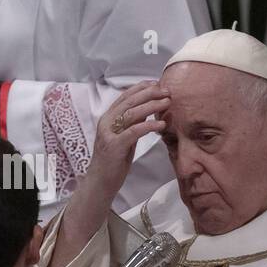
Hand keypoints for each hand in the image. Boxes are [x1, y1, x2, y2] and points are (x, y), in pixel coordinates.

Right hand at [86, 80, 170, 194]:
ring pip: (131, 113)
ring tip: (167, 103)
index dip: (141, 87)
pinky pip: (133, 131)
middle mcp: (106, 123)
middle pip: (129, 101)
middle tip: (167, 91)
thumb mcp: (124, 137)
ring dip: (151, 106)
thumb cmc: (113, 161)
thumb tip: (149, 109)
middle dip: (149, 93)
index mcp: (107, 118)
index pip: (125, 96)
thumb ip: (132, 123)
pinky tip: (161, 125)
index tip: (157, 83)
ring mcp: (108, 134)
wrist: (100, 182)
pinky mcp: (114, 146)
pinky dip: (148, 126)